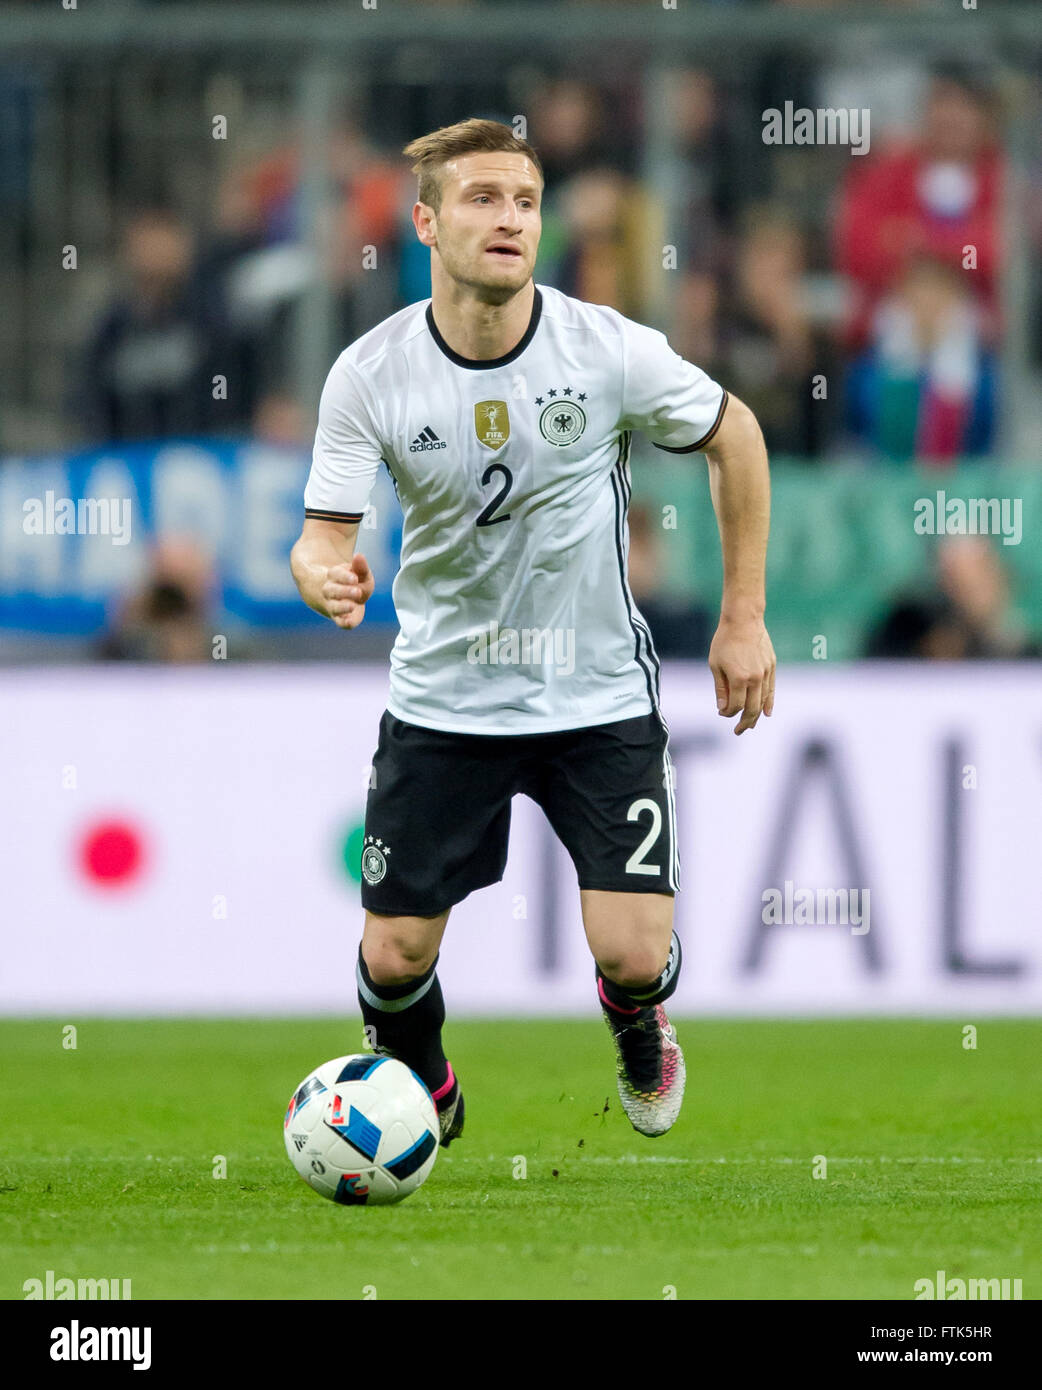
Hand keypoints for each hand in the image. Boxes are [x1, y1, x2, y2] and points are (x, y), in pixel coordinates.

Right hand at [321, 554, 374, 629]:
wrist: (330, 595)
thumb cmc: (349, 582)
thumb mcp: (356, 571)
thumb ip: (360, 566)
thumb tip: (359, 556)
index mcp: (332, 576)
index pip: (336, 574)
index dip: (344, 577)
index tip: (354, 578)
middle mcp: (329, 591)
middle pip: (333, 590)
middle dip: (345, 591)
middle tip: (358, 592)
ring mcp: (332, 605)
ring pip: (334, 607)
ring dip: (343, 607)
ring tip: (352, 606)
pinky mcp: (340, 617)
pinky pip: (340, 622)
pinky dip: (345, 623)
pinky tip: (350, 622)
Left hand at [708, 615, 775, 734]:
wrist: (744, 620)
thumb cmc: (724, 641)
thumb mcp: (715, 665)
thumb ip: (720, 688)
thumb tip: (723, 708)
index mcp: (738, 679)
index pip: (735, 706)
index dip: (728, 713)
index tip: (721, 713)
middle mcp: (755, 678)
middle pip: (751, 709)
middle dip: (744, 723)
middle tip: (738, 731)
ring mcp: (765, 673)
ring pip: (763, 702)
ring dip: (756, 716)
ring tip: (750, 725)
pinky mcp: (771, 667)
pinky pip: (771, 690)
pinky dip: (769, 703)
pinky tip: (767, 713)